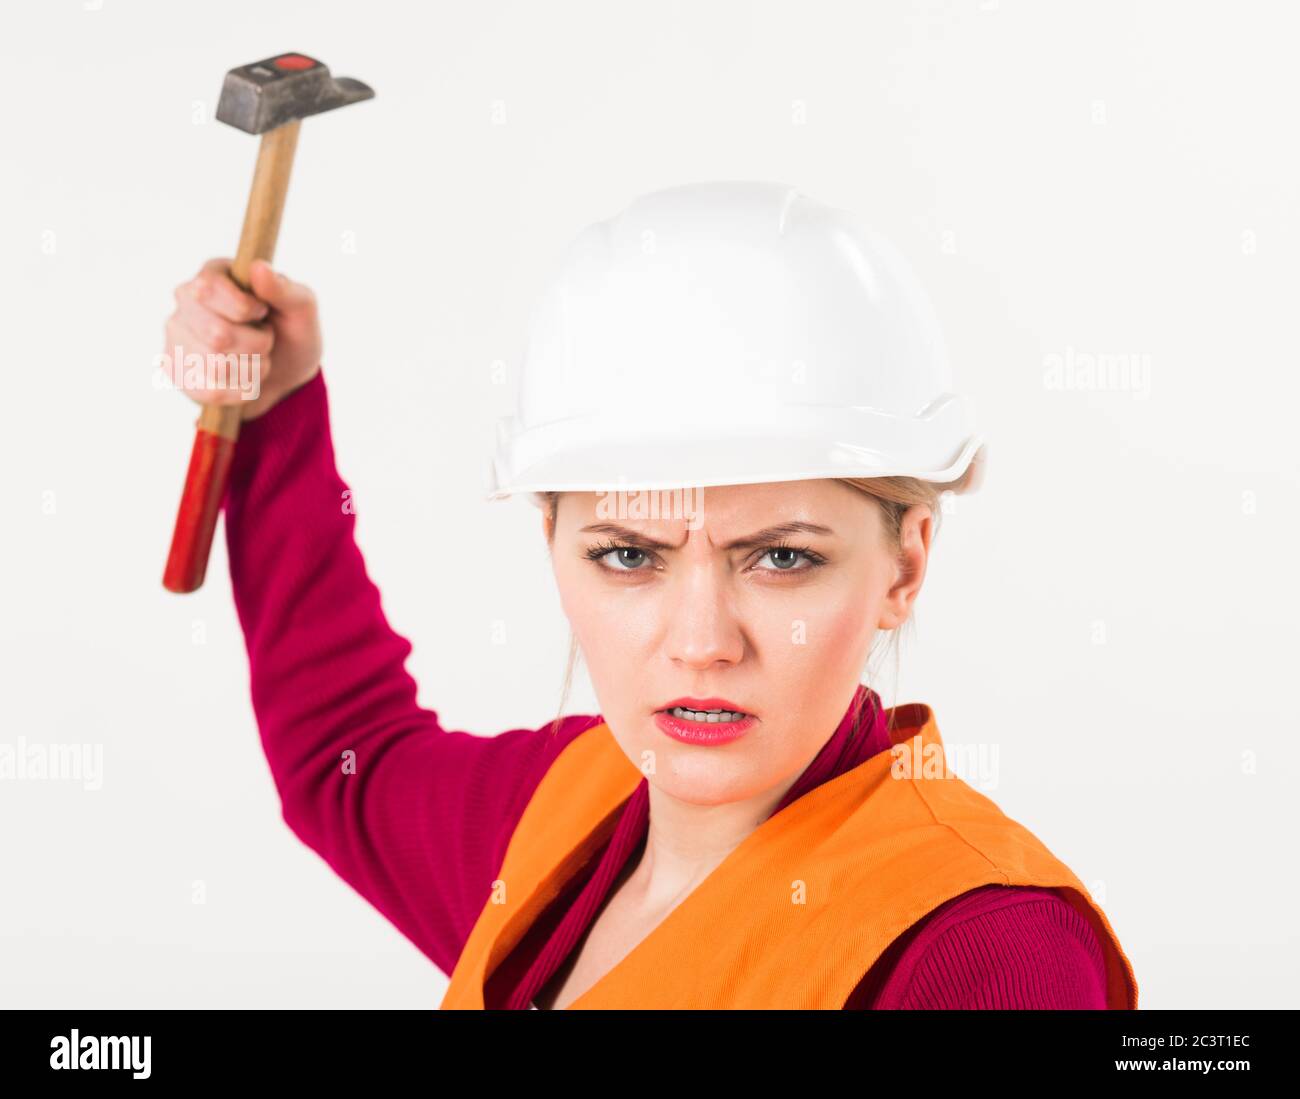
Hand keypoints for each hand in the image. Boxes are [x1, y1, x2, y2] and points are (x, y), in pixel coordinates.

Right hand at [160, 257, 322, 420]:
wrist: (287, 376)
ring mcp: (176, 335)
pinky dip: (241, 391)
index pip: (209, 289)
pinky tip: (246, 379)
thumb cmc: (292, 334)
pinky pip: (210, 390)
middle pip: (217, 334)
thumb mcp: (302, 309)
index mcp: (213, 274)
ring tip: (258, 359)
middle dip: (257, 345)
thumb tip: (258, 267)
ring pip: (215, 365)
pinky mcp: (176, 370)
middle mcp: (185, 300)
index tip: (263, 312)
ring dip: (253, 369)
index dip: (245, 309)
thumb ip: (284, 289)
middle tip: (266, 340)